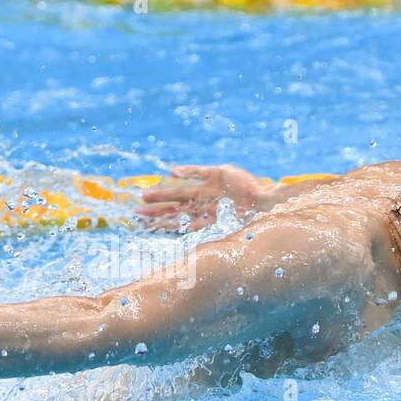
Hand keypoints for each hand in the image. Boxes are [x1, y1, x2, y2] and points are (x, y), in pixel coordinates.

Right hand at [137, 164, 270, 230]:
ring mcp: (207, 215)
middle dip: (155, 212)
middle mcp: (201, 206)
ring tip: (145, 223)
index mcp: (201, 192)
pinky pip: (195, 225)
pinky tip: (169, 229)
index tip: (141, 199)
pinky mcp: (215, 222)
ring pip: (180, 219)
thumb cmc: (245, 185)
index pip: (175, 196)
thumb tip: (172, 170)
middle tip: (135, 214)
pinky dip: (183, 225)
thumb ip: (195, 171)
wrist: (264, 200)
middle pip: (173, 209)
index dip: (159, 198)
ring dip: (163, 220)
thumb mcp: (220, 171)